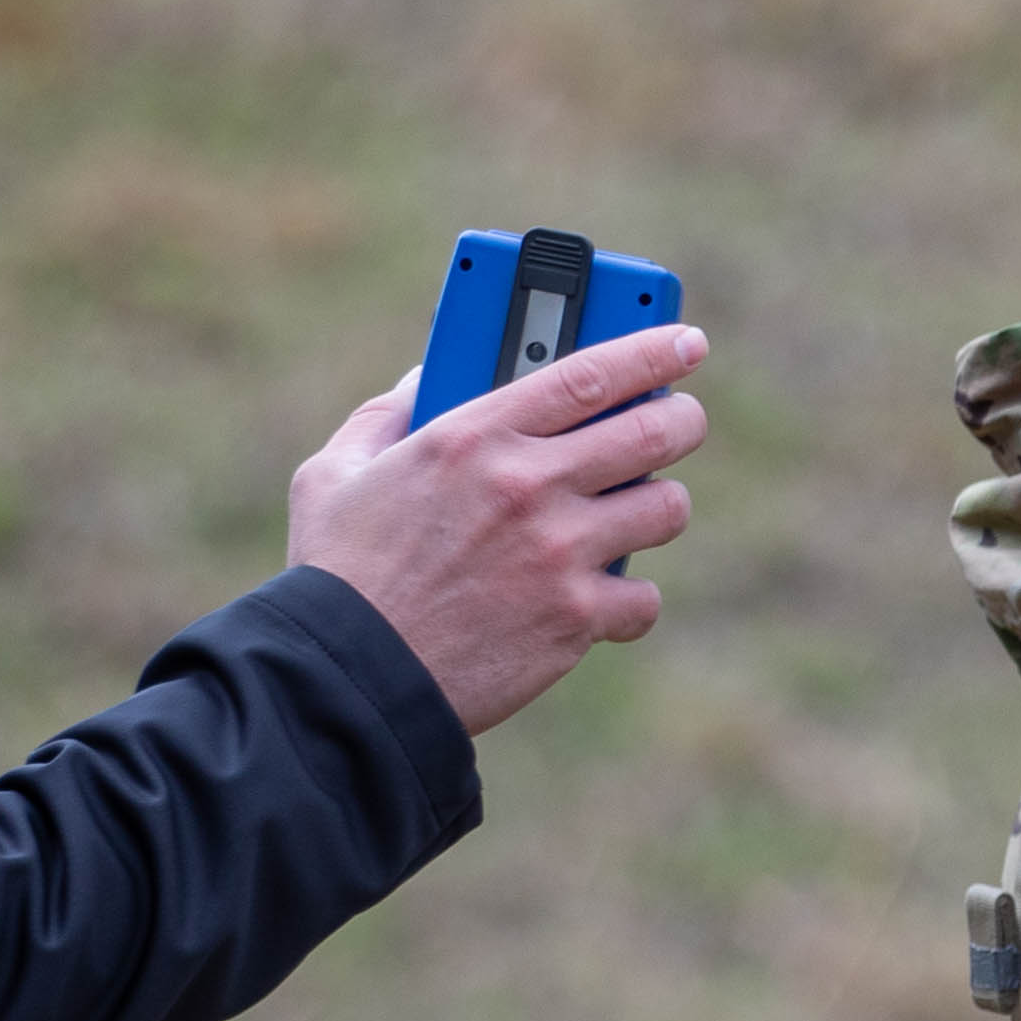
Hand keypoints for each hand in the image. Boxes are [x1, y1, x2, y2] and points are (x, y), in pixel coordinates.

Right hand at [285, 320, 709, 737]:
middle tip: (682, 421)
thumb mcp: (334, 473)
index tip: (686, 343)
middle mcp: (527, 484)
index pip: (590, 372)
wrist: (349, 677)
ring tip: (635, 512)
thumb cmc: (336, 575)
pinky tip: (602, 600)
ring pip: (665, 509)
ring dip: (659, 507)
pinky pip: (644, 597)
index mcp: (473, 436)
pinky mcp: (574, 618)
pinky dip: (631, 600)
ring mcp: (559, 552)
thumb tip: (424, 379)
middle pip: (653, 431)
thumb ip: (383, 418)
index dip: (652, 350)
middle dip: (683, 420)